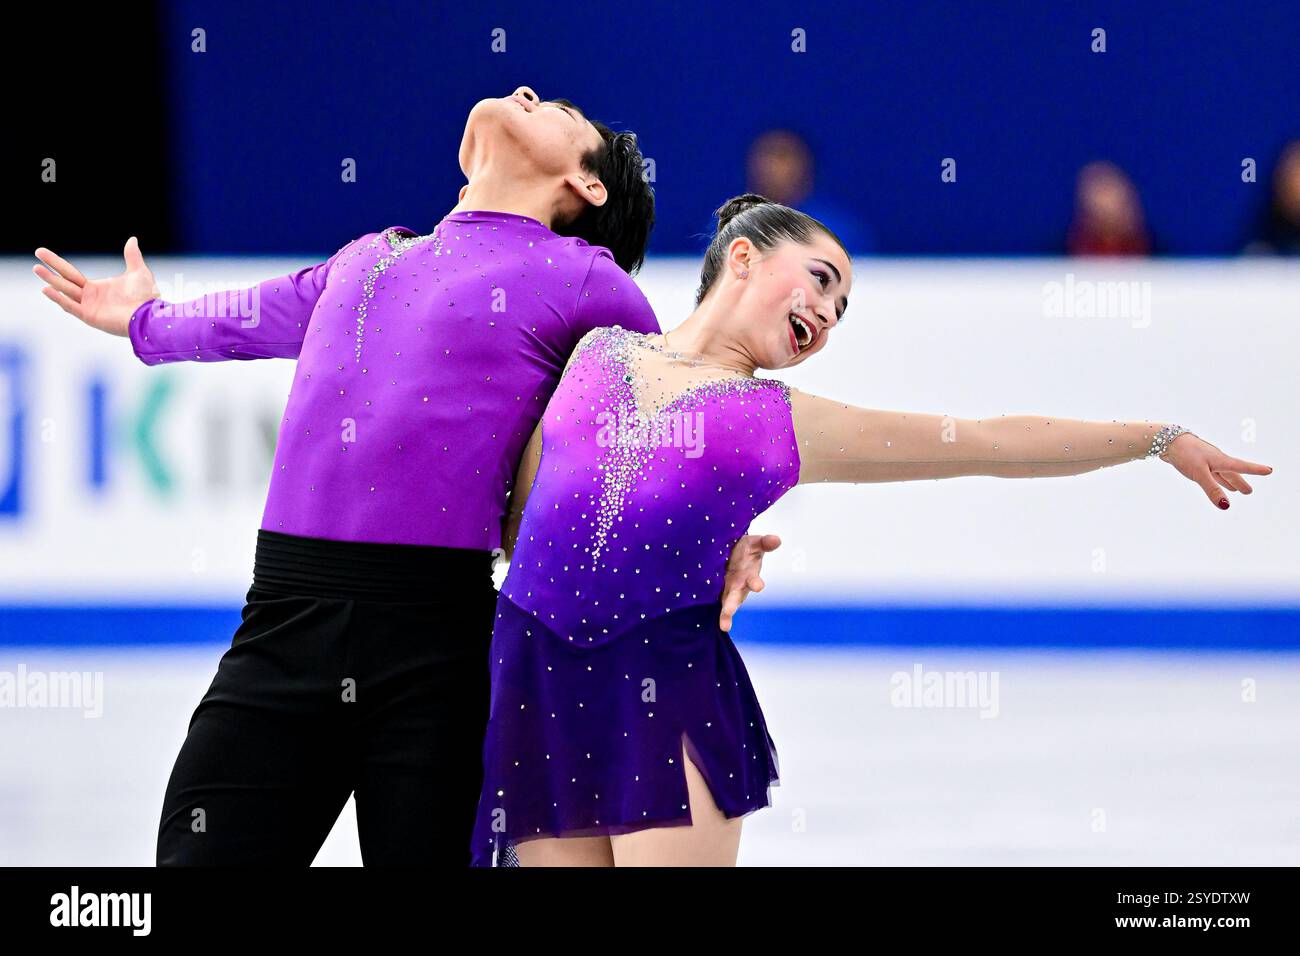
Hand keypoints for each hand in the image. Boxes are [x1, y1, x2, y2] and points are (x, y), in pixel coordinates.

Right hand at [33, 237, 159, 336]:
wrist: (150, 314)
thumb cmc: (146, 297)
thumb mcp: (138, 272)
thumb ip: (132, 256)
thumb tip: (132, 239)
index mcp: (95, 288)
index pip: (69, 273)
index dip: (56, 263)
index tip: (41, 252)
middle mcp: (88, 297)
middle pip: (64, 279)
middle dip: (50, 268)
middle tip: (36, 255)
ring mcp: (88, 308)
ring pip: (65, 291)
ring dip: (51, 280)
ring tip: (37, 269)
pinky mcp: (90, 317)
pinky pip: (70, 307)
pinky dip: (59, 298)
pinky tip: (46, 289)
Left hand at [719, 533, 781, 631]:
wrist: (729, 553)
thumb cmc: (744, 550)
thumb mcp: (754, 543)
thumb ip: (764, 543)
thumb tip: (777, 539)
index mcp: (749, 575)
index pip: (754, 581)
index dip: (756, 583)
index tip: (758, 586)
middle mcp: (738, 586)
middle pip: (736, 597)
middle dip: (733, 605)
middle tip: (729, 612)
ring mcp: (726, 591)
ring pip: (726, 603)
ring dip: (725, 613)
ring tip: (725, 626)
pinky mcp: (714, 592)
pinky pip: (711, 601)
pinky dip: (712, 609)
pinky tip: (705, 617)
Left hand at [1159, 432, 1271, 508]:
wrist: (1167, 440)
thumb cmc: (1185, 454)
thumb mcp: (1200, 474)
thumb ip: (1212, 489)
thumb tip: (1226, 506)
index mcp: (1221, 461)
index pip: (1242, 467)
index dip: (1255, 470)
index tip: (1269, 470)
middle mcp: (1216, 460)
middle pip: (1231, 473)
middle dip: (1240, 482)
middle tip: (1248, 492)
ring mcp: (1205, 460)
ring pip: (1220, 474)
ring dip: (1228, 482)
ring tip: (1234, 490)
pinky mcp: (1194, 462)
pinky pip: (1210, 473)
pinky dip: (1215, 479)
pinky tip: (1214, 481)